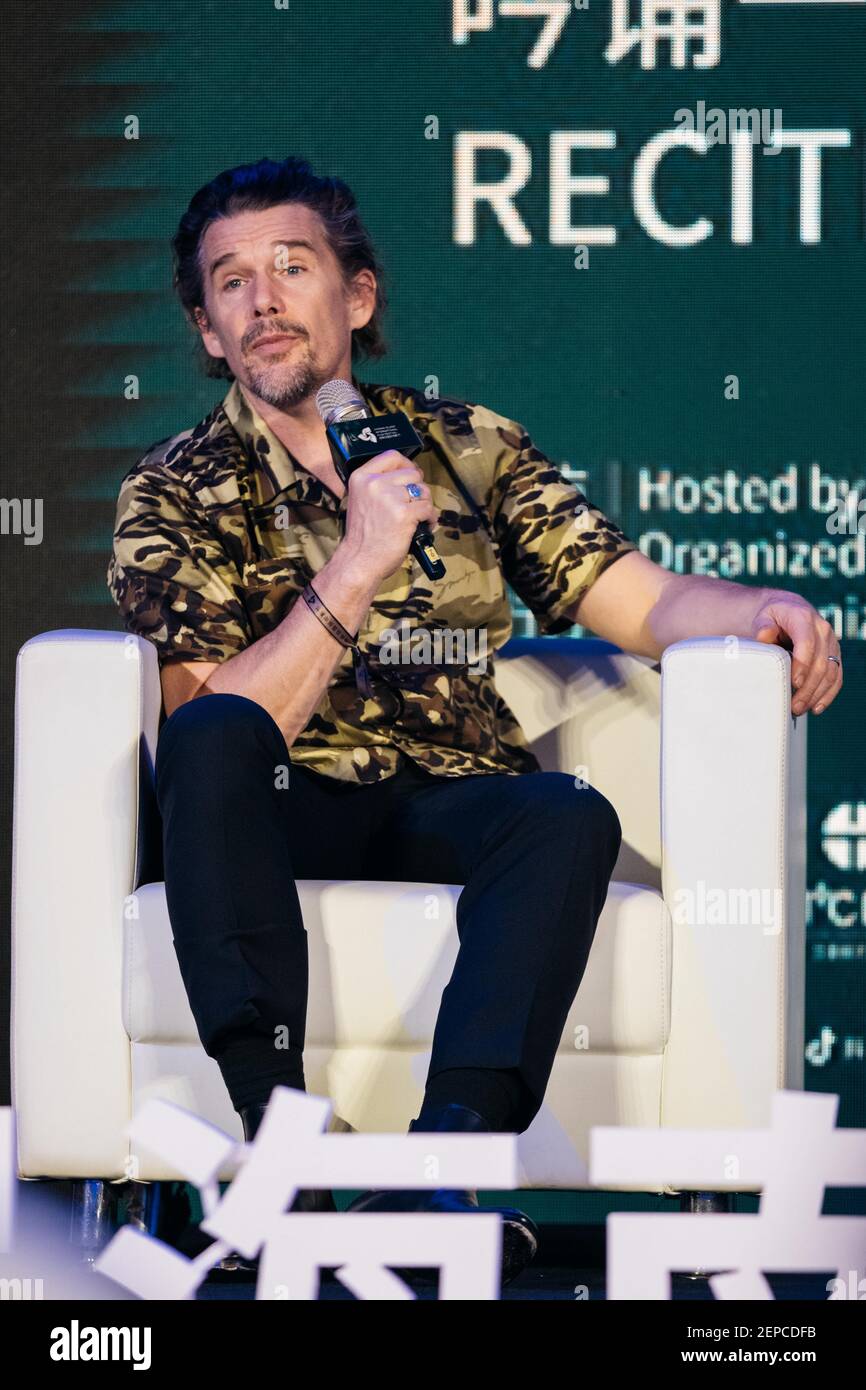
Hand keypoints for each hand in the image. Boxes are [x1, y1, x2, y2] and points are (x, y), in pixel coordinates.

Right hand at [338, 450, 439, 587]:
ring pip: (423, 490)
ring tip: (418, 517)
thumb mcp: (362, 500)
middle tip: (414, 504)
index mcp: (361, 477)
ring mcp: (390, 498)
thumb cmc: (363, 535)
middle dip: (418, 489)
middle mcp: (374, 484)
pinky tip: (424, 526)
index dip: (407, 465)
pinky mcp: (404, 514)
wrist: (359, 561)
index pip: (392, 456)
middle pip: (412, 473)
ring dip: (425, 504)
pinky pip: (429, 508)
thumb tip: (409, 475)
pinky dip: (430, 518)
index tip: (411, 476)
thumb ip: (379, 485)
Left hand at [752, 594, 842, 714]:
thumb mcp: (762, 616)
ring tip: (799, 709)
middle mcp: (822, 629)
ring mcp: (830, 642)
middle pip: (820, 662)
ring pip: (830, 672)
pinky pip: (836, 676)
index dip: (802, 664)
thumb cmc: (771, 616)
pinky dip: (828, 694)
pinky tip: (816, 708)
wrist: (786, 609)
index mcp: (803, 618)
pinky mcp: (834, 654)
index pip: (807, 643)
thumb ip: (762, 626)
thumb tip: (764, 636)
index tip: (793, 683)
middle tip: (793, 706)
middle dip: (808, 687)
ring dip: (816, 694)